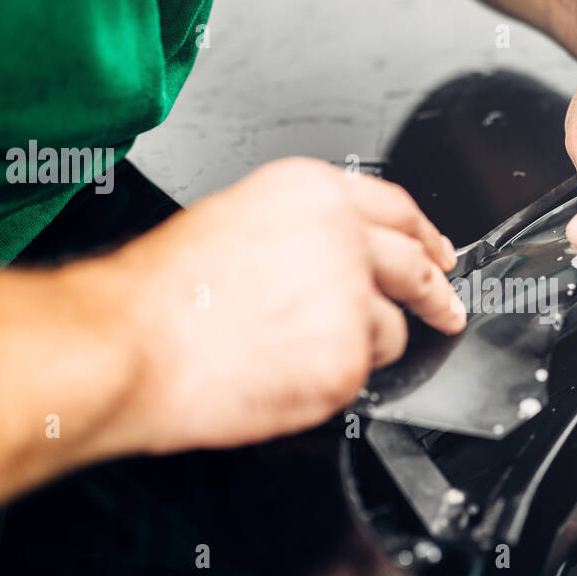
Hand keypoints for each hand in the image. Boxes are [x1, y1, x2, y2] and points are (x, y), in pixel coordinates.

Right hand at [100, 158, 462, 452]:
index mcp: (312, 193)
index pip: (398, 208)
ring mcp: (352, 300)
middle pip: (416, 266)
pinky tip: (288, 375)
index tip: (439, 252)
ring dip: (363, 346)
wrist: (130, 346)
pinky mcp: (348, 358)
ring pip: (390, 330)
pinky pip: (362, 376)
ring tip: (301, 354)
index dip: (425, 234)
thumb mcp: (232, 222)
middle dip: (436, 293)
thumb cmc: (159, 294)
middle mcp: (342, 238)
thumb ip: (298, 234)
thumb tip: (328, 258)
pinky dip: (333, 382)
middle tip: (446, 308)